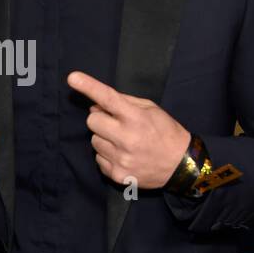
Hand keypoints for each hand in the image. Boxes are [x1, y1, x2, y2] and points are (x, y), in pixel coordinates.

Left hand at [68, 71, 190, 189]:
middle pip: (92, 120)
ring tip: (122, 141)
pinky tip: (123, 155)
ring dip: (104, 138)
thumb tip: (96, 104)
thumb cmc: (165, 132)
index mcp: (136, 118)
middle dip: (101, 119)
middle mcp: (127, 138)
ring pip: (93, 141)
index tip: (73, 78)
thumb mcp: (151, 109)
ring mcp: (121, 159)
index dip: (89, 86)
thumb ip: (124, 103)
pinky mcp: (117, 175)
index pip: (108, 98)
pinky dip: (107, 155)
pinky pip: (98, 159)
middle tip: (115, 123)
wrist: (181, 165)